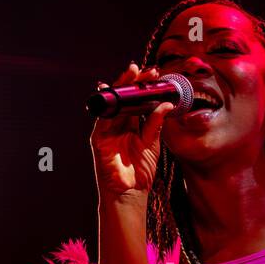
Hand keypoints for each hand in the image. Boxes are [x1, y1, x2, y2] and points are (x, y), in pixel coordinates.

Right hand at [90, 63, 174, 198]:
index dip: (142, 87)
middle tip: (143, 69)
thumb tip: (166, 103)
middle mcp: (118, 125)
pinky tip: (113, 93)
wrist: (130, 193)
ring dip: (120, 87)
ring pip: (112, 104)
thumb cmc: (140, 171)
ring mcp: (107, 131)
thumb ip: (155, 123)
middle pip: (123, 98)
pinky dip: (108, 106)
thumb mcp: (152, 143)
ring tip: (132, 73)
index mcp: (131, 125)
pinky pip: (102, 119)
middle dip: (132, 82)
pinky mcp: (98, 139)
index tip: (154, 74)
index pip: (136, 101)